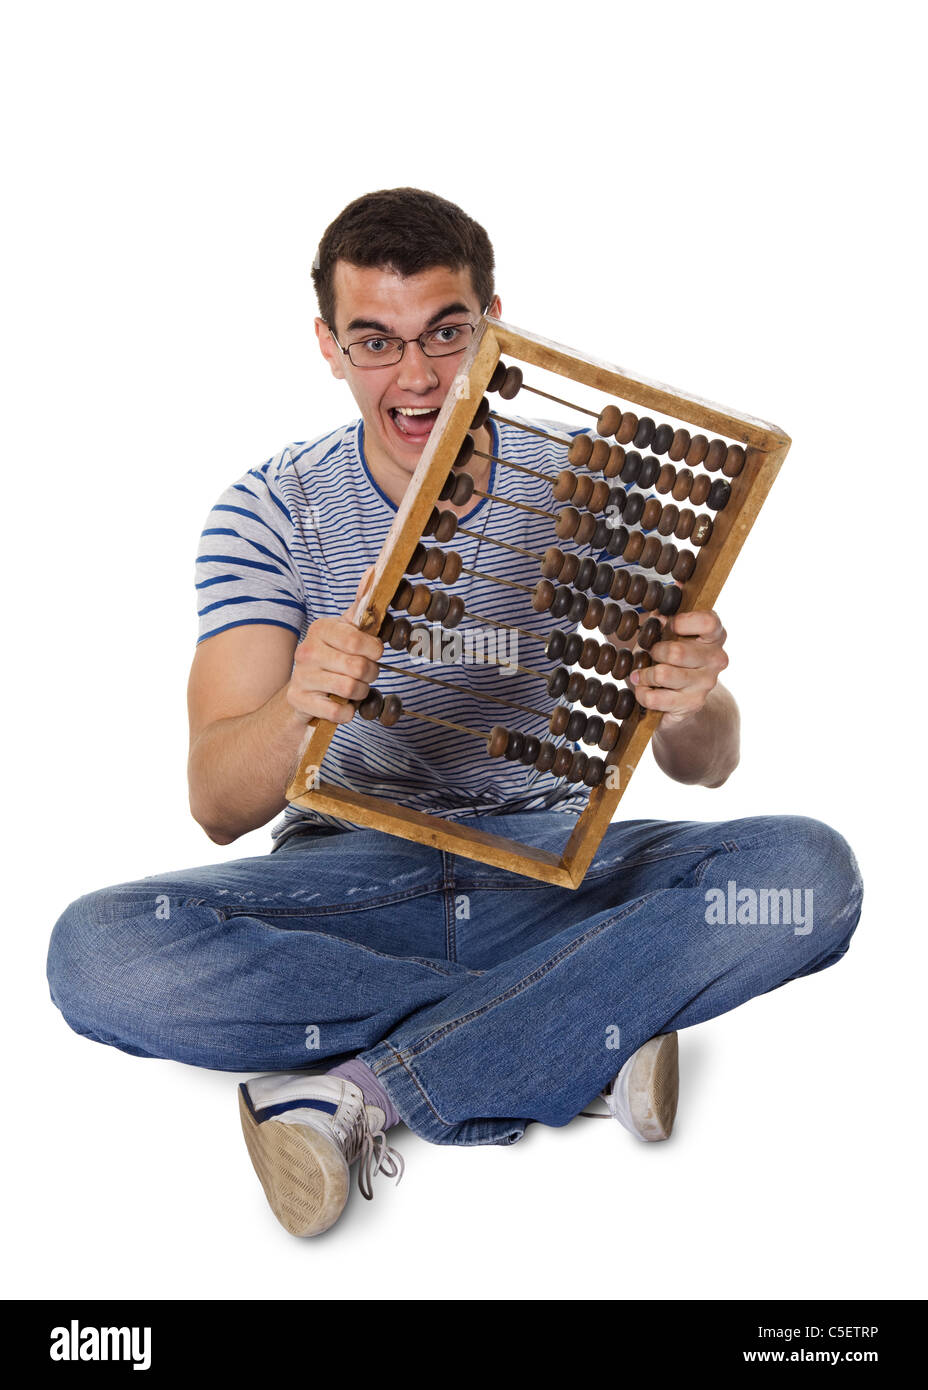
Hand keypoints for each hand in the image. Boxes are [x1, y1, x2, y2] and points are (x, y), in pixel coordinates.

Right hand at [286, 567, 382, 723]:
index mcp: (321, 629)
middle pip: (358, 667)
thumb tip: (375, 571)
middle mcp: (306, 650)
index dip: (374, 650)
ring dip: (361, 693)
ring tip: (355, 688)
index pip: (358, 640)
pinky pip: (338, 712)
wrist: (303, 690)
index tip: (374, 653)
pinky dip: (348, 713)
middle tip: (366, 673)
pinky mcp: (299, 701)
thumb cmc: (333, 656)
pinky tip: (343, 705)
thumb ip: (363, 603)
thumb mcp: (347, 629)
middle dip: (370, 674)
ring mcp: (301, 676)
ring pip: (350, 689)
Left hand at [630, 609, 728, 725]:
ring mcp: (706, 683)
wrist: (683, 698)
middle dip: (654, 651)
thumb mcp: (671, 631)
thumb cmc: (674, 656)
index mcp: (715, 635)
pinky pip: (655, 698)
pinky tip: (643, 689)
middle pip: (677, 651)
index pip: (708, 622)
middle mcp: (716, 659)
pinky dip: (642, 693)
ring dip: (644, 673)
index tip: (666, 624)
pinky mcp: (692, 704)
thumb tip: (678, 585)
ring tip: (640, 673)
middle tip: (649, 652)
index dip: (682, 622)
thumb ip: (670, 609)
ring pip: (663, 674)